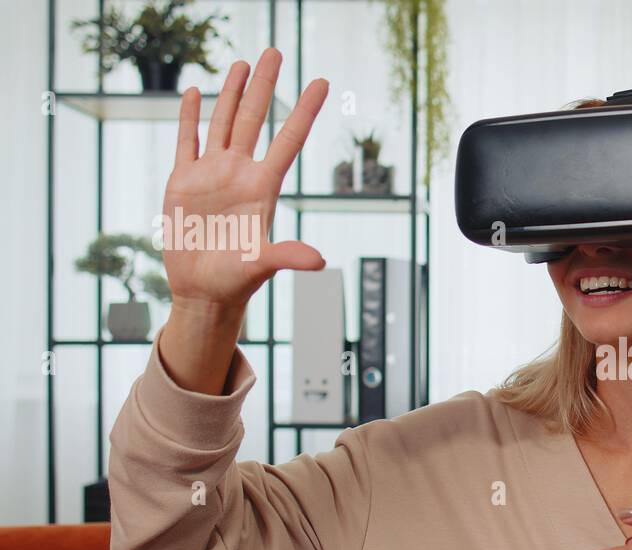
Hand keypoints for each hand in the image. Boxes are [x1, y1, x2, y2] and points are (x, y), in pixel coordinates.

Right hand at [163, 48, 327, 311]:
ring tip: (242, 63)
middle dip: (264, 85)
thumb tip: (320, 261)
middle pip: (254, 119)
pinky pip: (188, 141)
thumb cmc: (236, 281)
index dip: (304, 110)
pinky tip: (197, 93)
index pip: (289, 140)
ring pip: (223, 123)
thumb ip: (288, 257)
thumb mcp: (262, 266)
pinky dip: (191, 117)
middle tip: (275, 51)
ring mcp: (212, 174)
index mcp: (263, 188)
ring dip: (232, 92)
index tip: (322, 82)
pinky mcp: (183, 181)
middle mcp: (240, 174)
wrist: (202, 291)